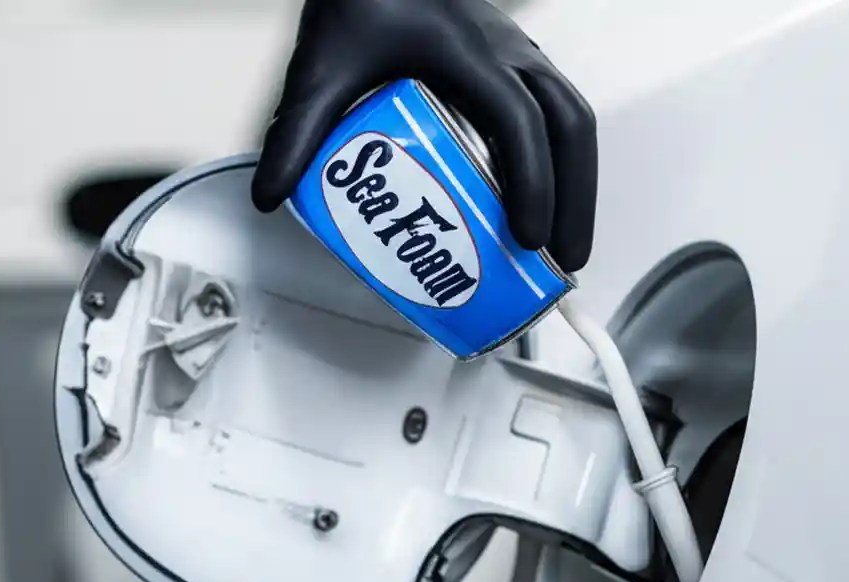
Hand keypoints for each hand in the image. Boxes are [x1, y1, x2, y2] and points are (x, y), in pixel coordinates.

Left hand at [252, 0, 597, 271]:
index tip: (527, 238)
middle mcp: (507, 52)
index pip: (519, 121)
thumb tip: (273, 195)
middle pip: (569, 127)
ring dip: (576, 185)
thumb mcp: (323, 65)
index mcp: (468, 53)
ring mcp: (518, 55)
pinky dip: (560, 163)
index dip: (532, 182)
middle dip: (574, 201)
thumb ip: (298, 130)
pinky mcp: (515, 64)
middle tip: (564, 261)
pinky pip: (557, 115)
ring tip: (562, 246)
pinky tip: (540, 204)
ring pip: (572, 120)